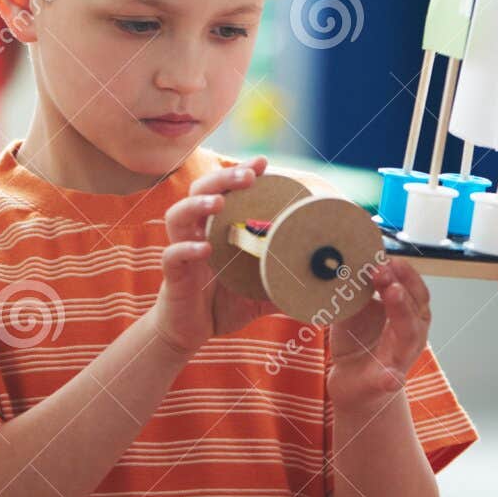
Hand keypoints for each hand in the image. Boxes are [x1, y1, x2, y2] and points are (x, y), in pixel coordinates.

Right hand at [149, 156, 277, 354]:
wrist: (191, 333)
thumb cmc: (224, 305)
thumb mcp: (262, 291)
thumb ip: (287, 281)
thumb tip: (324, 281)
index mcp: (217, 229)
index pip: (226, 190)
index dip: (241, 172)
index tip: (263, 163)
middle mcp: (196, 232)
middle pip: (200, 191)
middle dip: (223, 178)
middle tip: (248, 176)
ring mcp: (182, 251)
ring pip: (178, 216)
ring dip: (198, 204)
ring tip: (220, 202)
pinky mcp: (173, 276)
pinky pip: (172, 256)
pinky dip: (187, 249)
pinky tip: (205, 249)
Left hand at [327, 257, 431, 410]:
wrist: (351, 381)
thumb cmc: (358, 340)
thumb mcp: (357, 309)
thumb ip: (358, 288)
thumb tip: (349, 258)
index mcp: (409, 315)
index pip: (415, 290)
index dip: (404, 273)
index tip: (387, 258)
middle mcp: (412, 334)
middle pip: (416, 308)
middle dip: (400, 285)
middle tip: (382, 269)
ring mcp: (401, 358)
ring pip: (409, 336)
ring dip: (402, 312)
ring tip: (393, 293)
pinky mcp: (386, 382)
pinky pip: (392, 380)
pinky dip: (392, 377)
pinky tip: (390, 377)